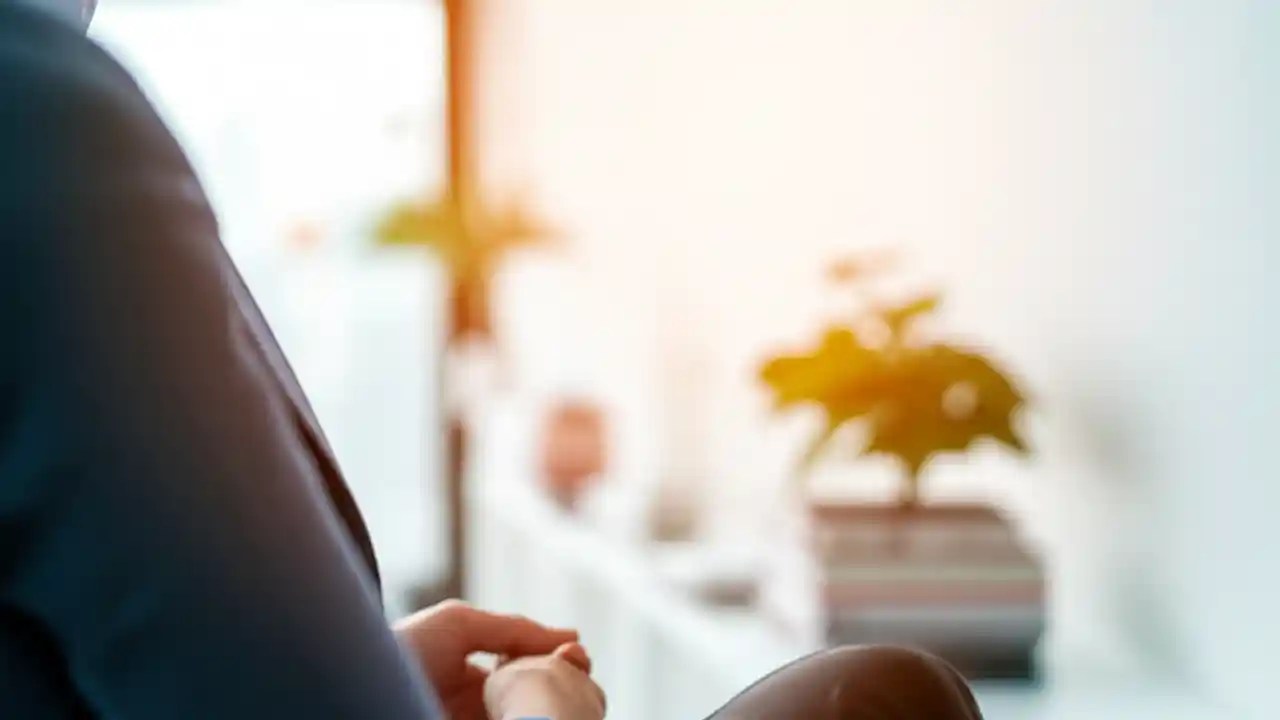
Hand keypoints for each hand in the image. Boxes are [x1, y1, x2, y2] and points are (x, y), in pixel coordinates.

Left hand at [394, 600, 582, 719]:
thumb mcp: (458, 625)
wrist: (347, 692)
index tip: (581, 659)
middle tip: (582, 679)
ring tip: (570, 693)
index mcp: (475, 681)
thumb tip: (572, 636)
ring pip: (531, 717)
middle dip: (567, 686)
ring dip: (555, 706)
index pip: (533, 675)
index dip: (562, 664)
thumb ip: (514, 629)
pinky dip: (534, 717)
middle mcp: (478, 710)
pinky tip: (544, 709)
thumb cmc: (394, 652)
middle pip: (540, 701)